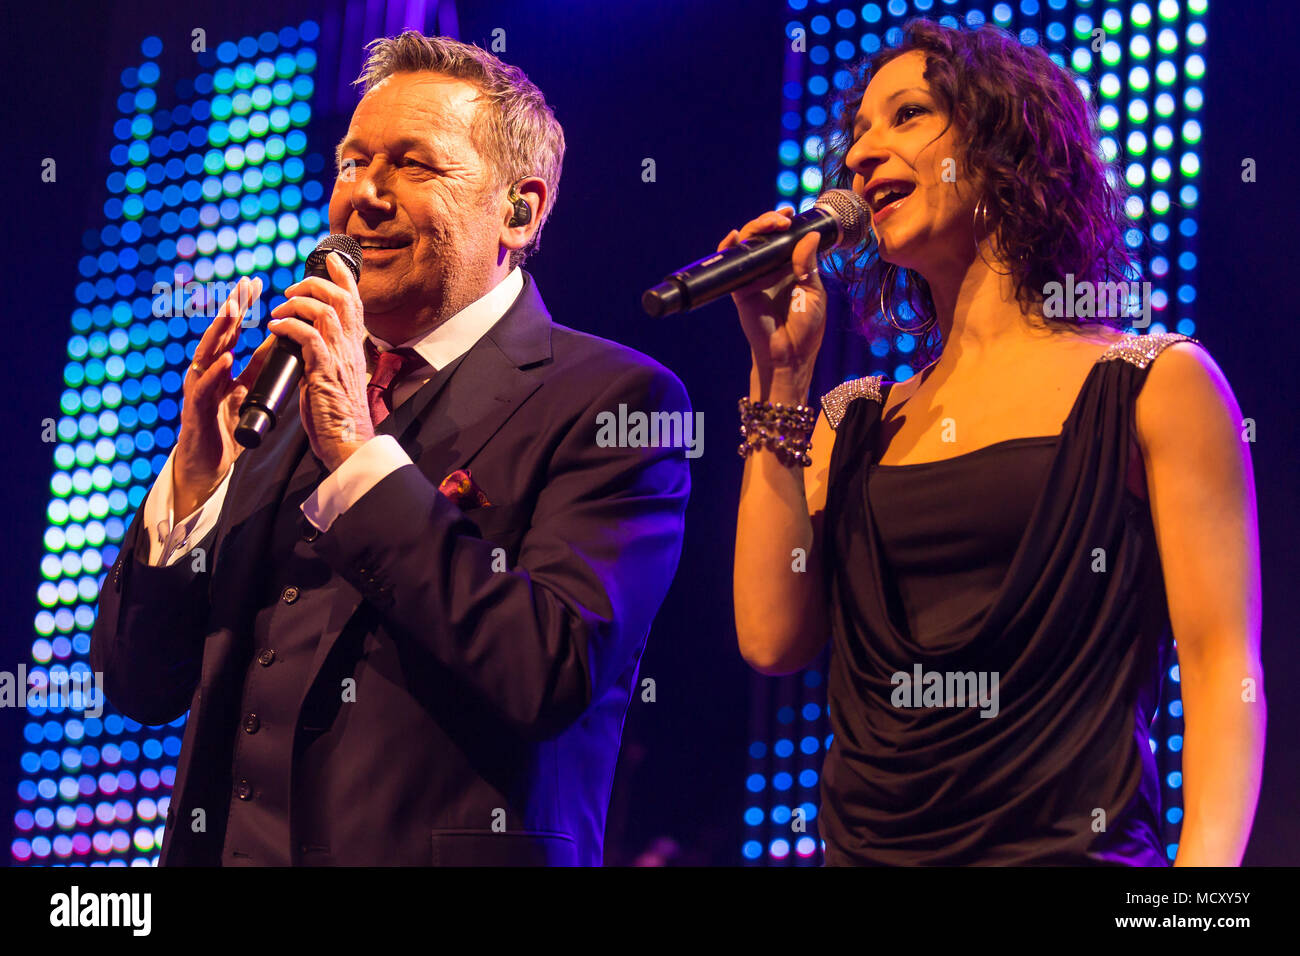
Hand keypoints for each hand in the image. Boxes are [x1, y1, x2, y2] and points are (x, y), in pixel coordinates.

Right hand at [174, 276, 276, 518]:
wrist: (208, 464)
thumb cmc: (226, 426)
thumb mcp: (250, 390)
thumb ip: (260, 366)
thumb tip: (280, 339)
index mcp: (220, 366)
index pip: (232, 330)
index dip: (243, 306)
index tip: (257, 282)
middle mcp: (206, 372)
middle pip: (218, 334)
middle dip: (231, 308)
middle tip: (245, 284)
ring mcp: (198, 389)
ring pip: (206, 354)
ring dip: (219, 331)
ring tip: (232, 310)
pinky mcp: (195, 410)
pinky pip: (204, 387)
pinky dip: (215, 372)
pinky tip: (226, 358)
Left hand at [267, 252, 374, 471]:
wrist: (347, 442)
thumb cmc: (337, 415)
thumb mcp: (336, 376)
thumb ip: (327, 354)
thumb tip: (309, 339)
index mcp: (354, 347)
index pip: (354, 301)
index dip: (343, 276)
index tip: (330, 260)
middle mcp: (350, 348)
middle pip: (342, 297)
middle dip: (315, 283)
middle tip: (291, 290)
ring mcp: (339, 359)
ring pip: (325, 311)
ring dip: (298, 303)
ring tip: (279, 309)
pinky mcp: (324, 372)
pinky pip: (308, 337)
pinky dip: (289, 326)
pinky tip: (275, 328)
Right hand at [718, 208, 827, 398]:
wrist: (789, 354)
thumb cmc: (806, 328)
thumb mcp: (814, 292)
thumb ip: (808, 264)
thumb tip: (810, 235)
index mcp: (791, 267)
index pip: (784, 237)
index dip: (785, 223)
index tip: (792, 213)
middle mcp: (770, 269)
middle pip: (764, 236)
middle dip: (770, 221)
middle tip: (783, 219)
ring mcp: (754, 278)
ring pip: (748, 244)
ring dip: (755, 227)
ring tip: (770, 223)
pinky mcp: (740, 289)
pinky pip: (731, 266)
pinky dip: (728, 248)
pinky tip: (734, 236)